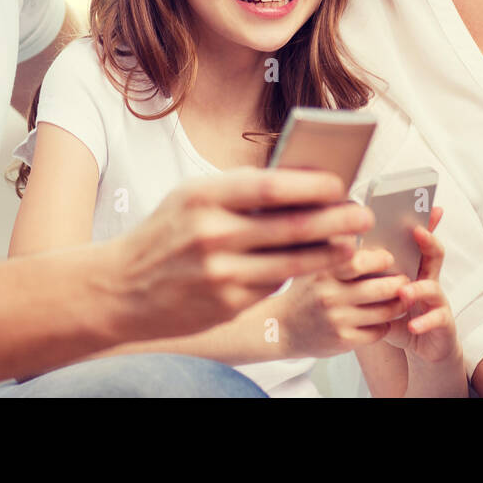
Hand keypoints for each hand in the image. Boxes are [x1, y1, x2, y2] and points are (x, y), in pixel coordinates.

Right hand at [107, 168, 372, 342]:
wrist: (121, 289)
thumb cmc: (165, 234)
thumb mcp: (192, 197)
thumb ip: (238, 189)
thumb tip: (296, 178)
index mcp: (204, 197)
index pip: (271, 186)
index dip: (312, 184)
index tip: (339, 182)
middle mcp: (213, 234)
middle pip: (292, 226)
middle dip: (336, 219)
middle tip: (362, 213)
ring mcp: (221, 273)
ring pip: (293, 262)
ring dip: (329, 252)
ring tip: (352, 243)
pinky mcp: (228, 303)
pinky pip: (275, 285)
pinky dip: (299, 273)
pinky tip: (316, 264)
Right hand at [277, 246, 410, 358]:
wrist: (280, 328)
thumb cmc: (304, 291)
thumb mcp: (312, 265)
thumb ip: (334, 247)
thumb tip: (358, 218)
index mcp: (323, 271)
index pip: (359, 261)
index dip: (380, 259)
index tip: (389, 258)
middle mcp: (329, 295)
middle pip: (379, 288)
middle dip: (399, 283)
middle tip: (405, 279)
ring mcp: (336, 319)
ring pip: (384, 312)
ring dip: (398, 305)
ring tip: (402, 298)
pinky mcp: (343, 341)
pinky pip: (378, 331)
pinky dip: (385, 324)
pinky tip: (383, 317)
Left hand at [379, 207, 459, 364]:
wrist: (423, 348)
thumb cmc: (400, 316)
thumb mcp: (384, 294)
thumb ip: (370, 276)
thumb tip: (342, 253)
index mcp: (414, 268)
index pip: (418, 240)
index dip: (420, 222)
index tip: (416, 204)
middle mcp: (429, 279)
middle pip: (434, 253)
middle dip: (428, 240)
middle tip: (417, 231)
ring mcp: (438, 300)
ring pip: (433, 287)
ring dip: (418, 288)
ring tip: (403, 291)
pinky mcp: (443, 323)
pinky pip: (437, 319)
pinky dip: (423, 322)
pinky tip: (412, 325)